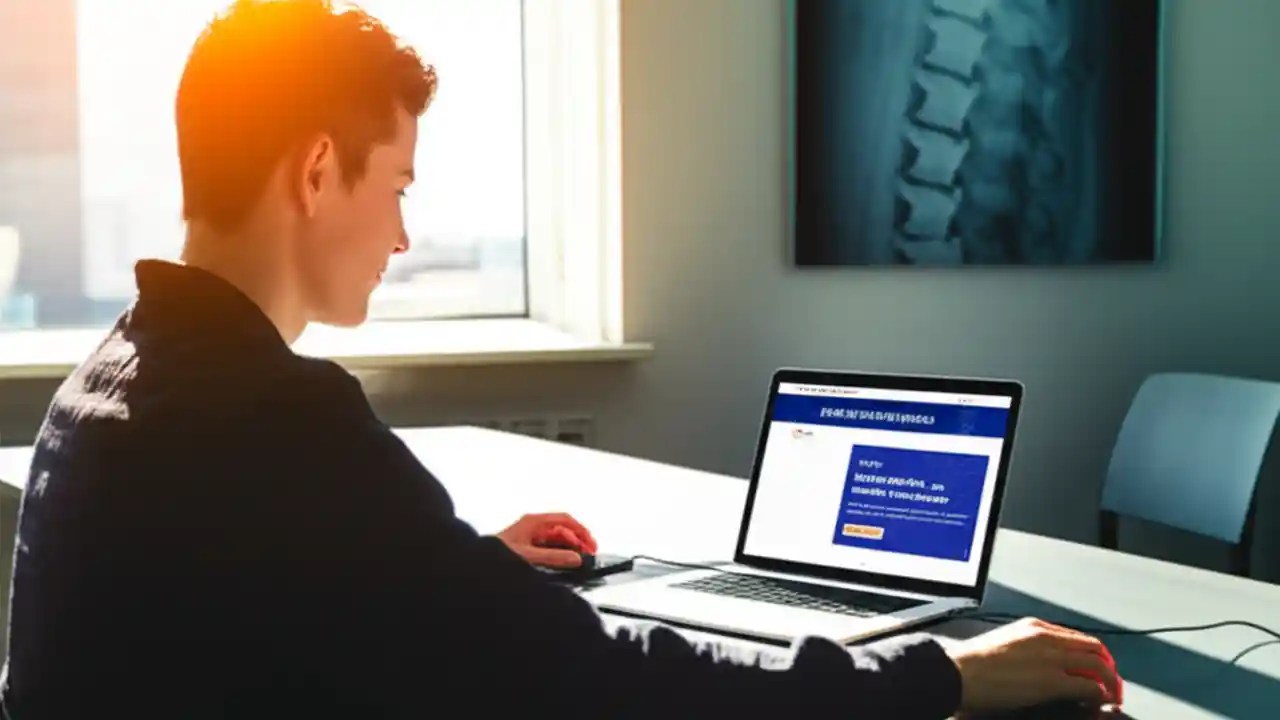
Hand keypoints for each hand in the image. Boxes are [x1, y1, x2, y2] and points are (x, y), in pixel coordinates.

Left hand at [495, 512, 598, 568]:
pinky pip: (549, 549)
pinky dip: (559, 555)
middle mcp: (532, 527)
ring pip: (556, 540)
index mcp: (533, 522)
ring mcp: (530, 538)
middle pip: (562, 530)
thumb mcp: (528, 556)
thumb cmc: (495, 555)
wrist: (476, 566)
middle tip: (589, 555)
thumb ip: (553, 558)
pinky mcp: (527, 549)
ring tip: (579, 562)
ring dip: (570, 549)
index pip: (564, 520)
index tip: (590, 544)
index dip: (580, 530)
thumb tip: (576, 558)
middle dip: (577, 541)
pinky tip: (564, 565)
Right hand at [948, 617, 1122, 714]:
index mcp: (1034, 626)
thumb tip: (1042, 664)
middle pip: (1093, 647)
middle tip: (1110, 682)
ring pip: (1098, 665)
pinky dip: (1099, 694)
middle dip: (1106, 665)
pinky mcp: (1052, 682)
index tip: (1093, 664)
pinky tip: (1097, 701)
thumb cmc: (972, 663)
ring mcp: (1051, 659)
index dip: (1090, 652)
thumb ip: (1027, 648)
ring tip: (1110, 694)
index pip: (1076, 636)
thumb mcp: (1004, 643)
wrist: (959, 672)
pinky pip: (1089, 686)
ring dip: (1109, 681)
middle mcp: (1047, 637)